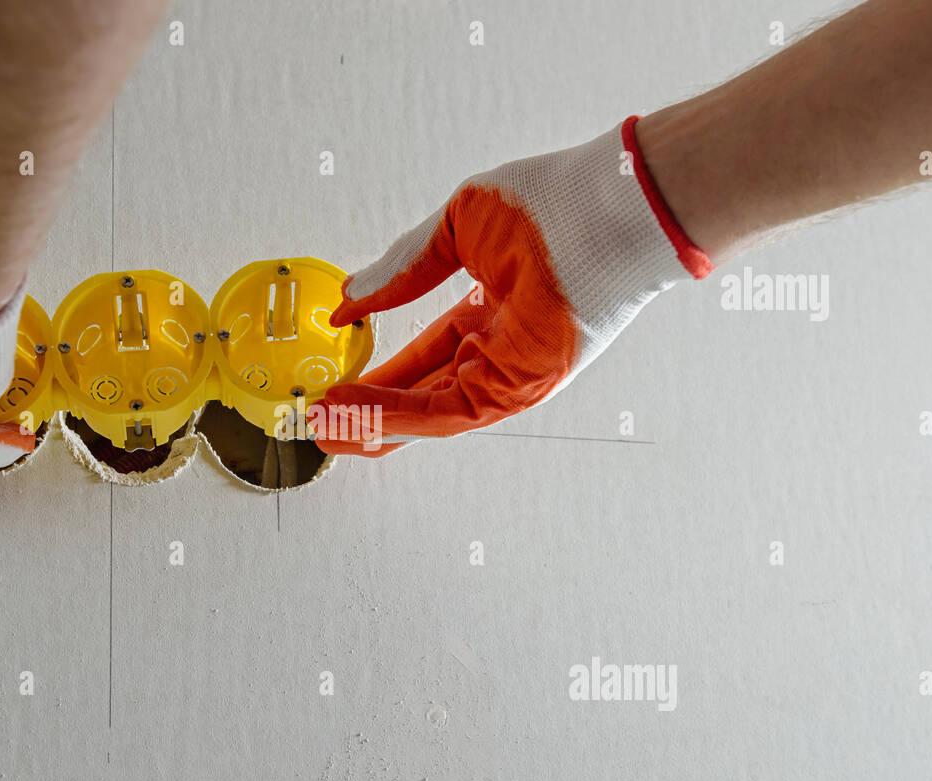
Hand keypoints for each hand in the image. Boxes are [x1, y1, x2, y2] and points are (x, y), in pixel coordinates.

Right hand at [315, 116, 710, 456]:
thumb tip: (353, 295)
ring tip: (326, 427)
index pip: (426, 353)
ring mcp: (512, 371)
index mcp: (492, 310)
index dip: (380, 371)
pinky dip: (398, 417)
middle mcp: (503, 349)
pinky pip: (448, 413)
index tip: (340, 378)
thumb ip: (403, 269)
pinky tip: (358, 414)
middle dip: (370, 410)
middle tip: (324, 420)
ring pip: (431, 413)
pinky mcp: (520, 386)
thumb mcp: (457, 229)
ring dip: (374, 423)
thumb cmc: (557, 203)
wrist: (607, 204)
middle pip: (425, 393)